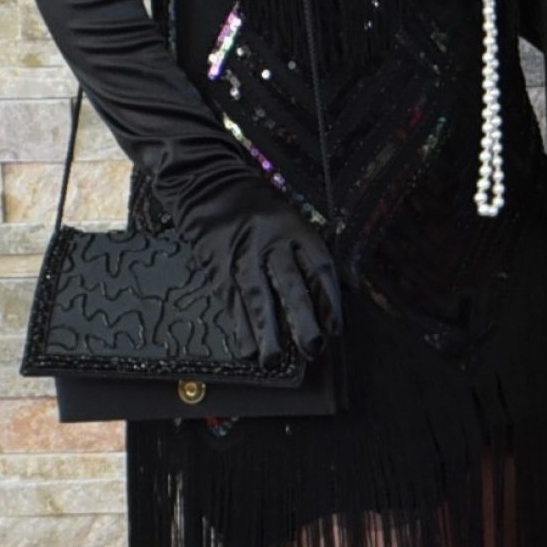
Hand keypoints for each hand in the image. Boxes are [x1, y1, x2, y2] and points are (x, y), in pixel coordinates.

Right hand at [198, 192, 340, 363]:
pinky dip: (239, 327)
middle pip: (290, 284)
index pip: (320, 268)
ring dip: (267, 331)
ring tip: (274, 359)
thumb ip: (309, 255)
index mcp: (296, 230)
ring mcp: (242, 255)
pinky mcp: (218, 266)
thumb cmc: (260, 212)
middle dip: (302, 320)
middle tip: (312, 348)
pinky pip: (231, 300)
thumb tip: (334, 295)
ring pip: (257, 296)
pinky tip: (248, 349)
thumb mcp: (292, 221)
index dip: (330, 302)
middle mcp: (271, 242)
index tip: (336, 330)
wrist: (210, 188)